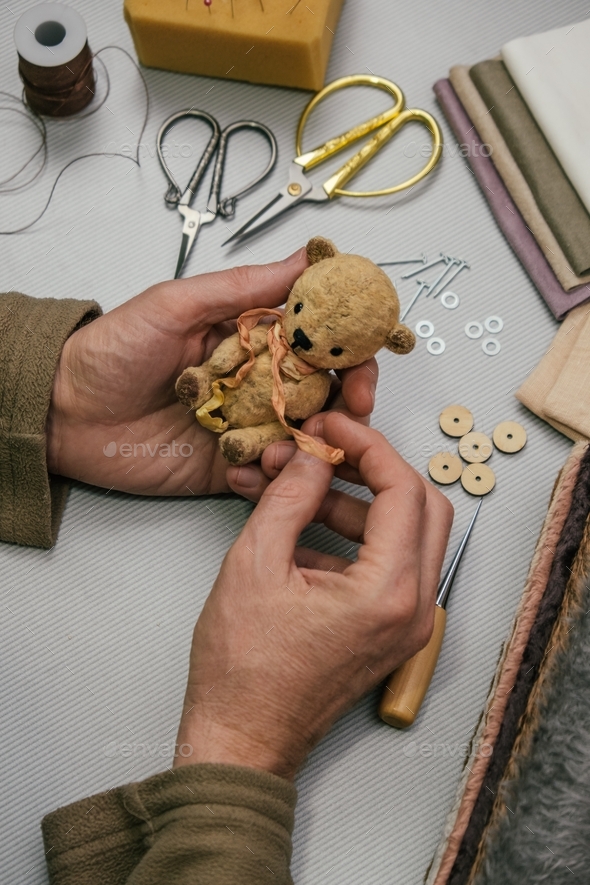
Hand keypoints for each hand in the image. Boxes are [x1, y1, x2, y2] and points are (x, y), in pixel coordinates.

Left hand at [46, 250, 376, 495]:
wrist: (65, 412)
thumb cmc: (114, 350)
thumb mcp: (177, 305)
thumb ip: (245, 287)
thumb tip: (309, 256)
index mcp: (252, 337)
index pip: (318, 338)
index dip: (351, 344)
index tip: (367, 353)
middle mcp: (259, 382)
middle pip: (326, 390)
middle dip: (351, 400)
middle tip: (356, 408)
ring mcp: (248, 426)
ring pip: (306, 436)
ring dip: (316, 441)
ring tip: (302, 443)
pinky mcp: (230, 467)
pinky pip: (270, 476)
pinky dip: (276, 476)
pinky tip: (259, 468)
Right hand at [175, 413, 453, 779]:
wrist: (243, 740)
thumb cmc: (243, 667)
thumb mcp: (255, 563)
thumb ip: (290, 496)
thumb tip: (312, 456)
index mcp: (389, 591)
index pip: (403, 490)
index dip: (366, 445)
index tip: (329, 427)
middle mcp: (413, 608)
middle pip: (421, 507)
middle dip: (372, 469)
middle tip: (326, 450)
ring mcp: (406, 624)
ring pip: (405, 535)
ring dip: (356, 503)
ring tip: (297, 488)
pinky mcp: (389, 632)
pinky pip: (387, 566)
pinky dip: (352, 538)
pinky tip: (301, 529)